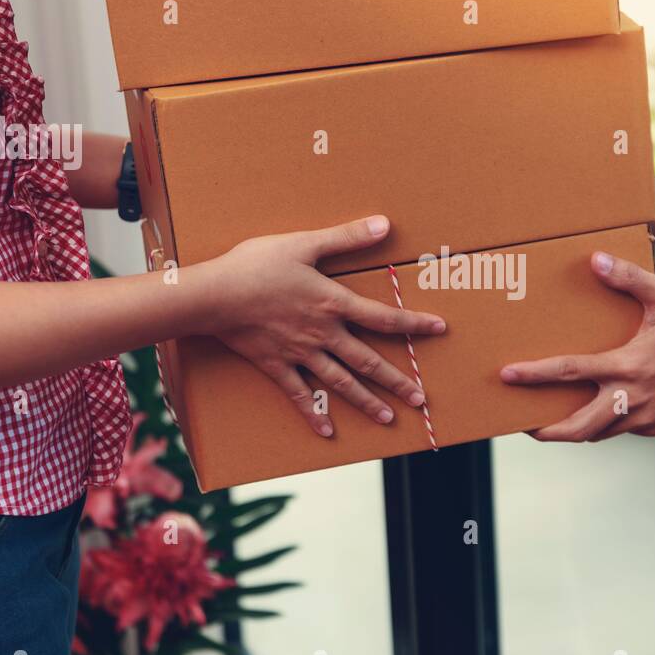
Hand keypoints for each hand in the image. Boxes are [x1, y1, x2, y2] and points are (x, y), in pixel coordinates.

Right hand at [205, 215, 444, 436]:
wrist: (215, 296)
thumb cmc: (257, 264)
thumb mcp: (305, 244)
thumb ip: (346, 237)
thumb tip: (385, 224)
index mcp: (333, 304)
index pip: (383, 317)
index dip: (413, 324)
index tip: (439, 330)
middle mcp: (323, 334)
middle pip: (368, 361)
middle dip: (397, 381)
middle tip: (421, 399)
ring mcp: (300, 354)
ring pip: (341, 383)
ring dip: (367, 402)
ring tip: (388, 419)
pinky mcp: (276, 366)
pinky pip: (300, 395)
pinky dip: (314, 414)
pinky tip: (328, 431)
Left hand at [500, 251, 654, 440]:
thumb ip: (629, 279)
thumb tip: (595, 261)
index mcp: (626, 367)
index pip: (569, 372)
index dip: (535, 374)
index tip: (507, 376)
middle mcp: (629, 399)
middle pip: (575, 428)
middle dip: (545, 431)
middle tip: (521, 424)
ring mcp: (643, 419)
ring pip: (596, 433)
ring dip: (571, 429)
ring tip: (550, 421)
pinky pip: (621, 428)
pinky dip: (604, 421)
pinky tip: (597, 406)